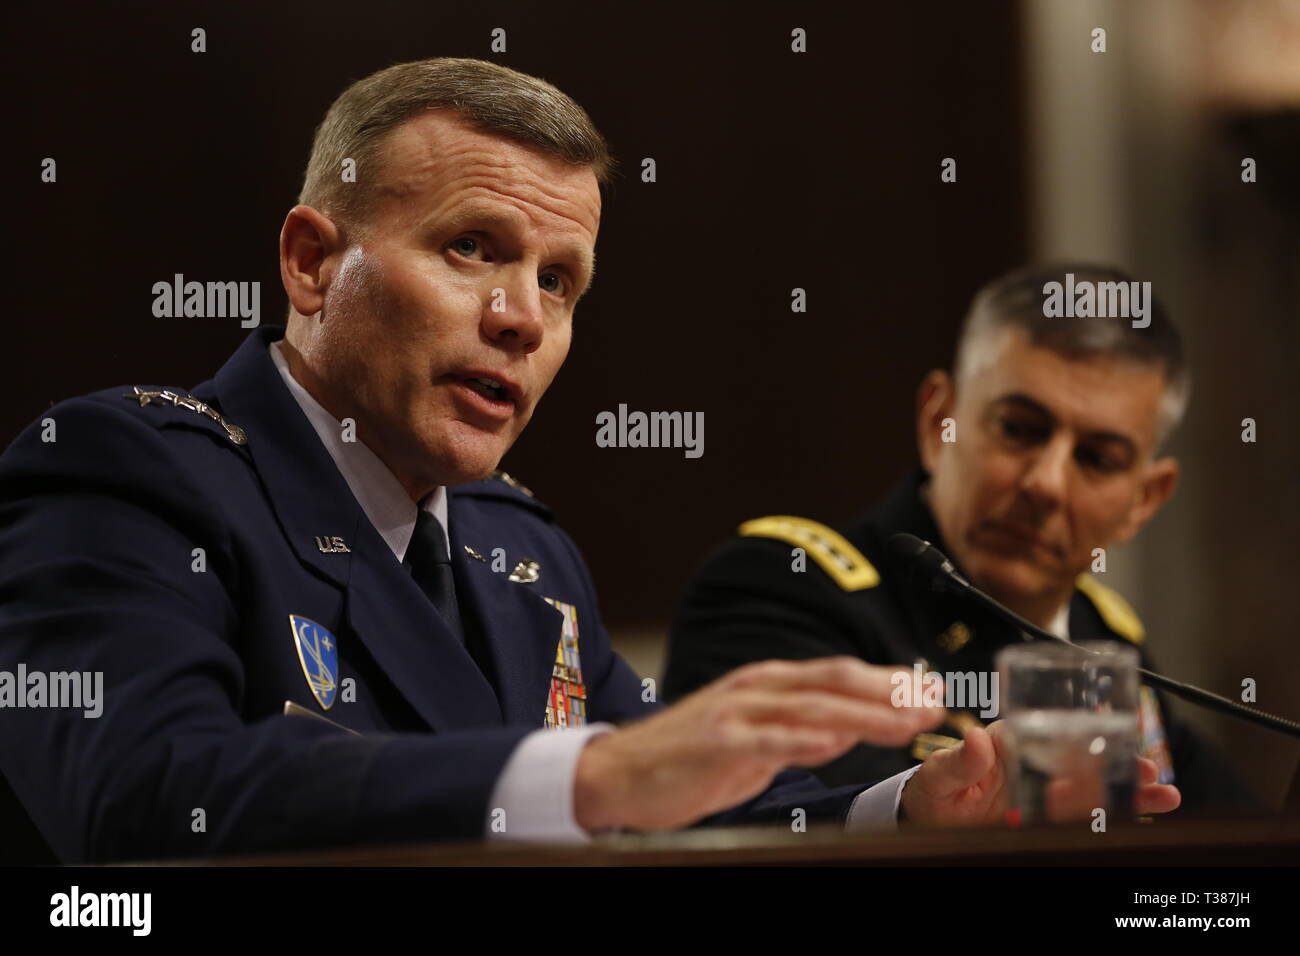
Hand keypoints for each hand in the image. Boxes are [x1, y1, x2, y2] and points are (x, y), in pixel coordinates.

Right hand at [574, 657, 946, 831]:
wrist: (621, 772)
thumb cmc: (692, 756)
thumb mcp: (756, 740)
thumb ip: (800, 730)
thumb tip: (850, 727)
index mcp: (769, 684)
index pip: (839, 675)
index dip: (890, 681)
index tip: (934, 691)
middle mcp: (757, 688)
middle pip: (834, 682)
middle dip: (890, 693)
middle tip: (935, 704)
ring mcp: (736, 712)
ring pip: (811, 706)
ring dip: (864, 713)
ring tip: (905, 724)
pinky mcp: (718, 742)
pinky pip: (766, 739)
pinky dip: (802, 739)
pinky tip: (834, 743)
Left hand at [899, 721, 1181, 826]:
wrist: (929, 819)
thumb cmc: (934, 789)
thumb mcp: (938, 773)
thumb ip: (957, 761)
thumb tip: (976, 738)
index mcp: (1010, 742)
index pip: (1053, 734)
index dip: (1085, 735)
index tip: (1113, 735)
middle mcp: (1034, 765)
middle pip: (1084, 762)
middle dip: (1120, 766)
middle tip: (1150, 771)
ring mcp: (1044, 793)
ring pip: (1093, 790)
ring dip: (1128, 791)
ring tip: (1163, 794)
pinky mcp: (1047, 818)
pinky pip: (1084, 815)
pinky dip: (1114, 815)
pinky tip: (1143, 815)